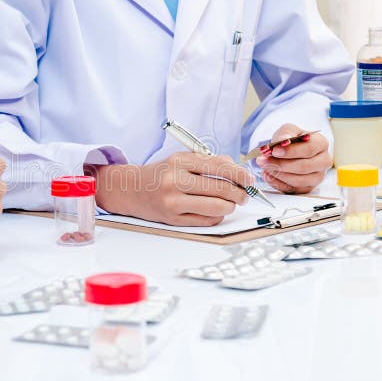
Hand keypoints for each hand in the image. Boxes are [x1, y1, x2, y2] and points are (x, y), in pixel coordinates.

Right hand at [89, 152, 252, 226]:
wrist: (132, 190)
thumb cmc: (162, 173)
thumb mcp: (182, 159)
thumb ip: (209, 162)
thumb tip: (236, 170)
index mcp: (179, 162)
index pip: (219, 167)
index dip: (240, 175)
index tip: (250, 180)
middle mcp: (175, 181)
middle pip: (220, 189)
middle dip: (239, 193)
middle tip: (245, 195)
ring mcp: (173, 202)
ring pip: (216, 207)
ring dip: (230, 206)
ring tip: (231, 203)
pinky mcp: (173, 219)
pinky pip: (206, 221)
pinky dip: (217, 216)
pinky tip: (216, 211)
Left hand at [255, 123, 331, 193]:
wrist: (288, 150)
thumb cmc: (291, 140)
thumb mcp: (287, 130)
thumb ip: (285, 134)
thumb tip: (283, 140)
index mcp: (321, 143)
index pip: (309, 149)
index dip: (291, 151)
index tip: (275, 151)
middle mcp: (323, 161)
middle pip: (304, 167)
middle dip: (281, 164)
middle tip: (264, 160)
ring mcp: (317, 176)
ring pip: (298, 180)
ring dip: (278, 175)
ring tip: (265, 167)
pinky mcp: (308, 187)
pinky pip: (293, 189)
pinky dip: (278, 183)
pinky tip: (268, 175)